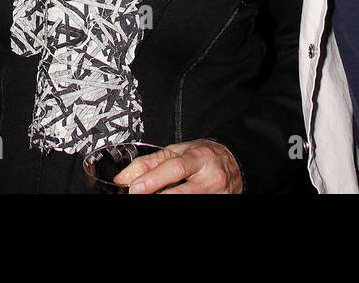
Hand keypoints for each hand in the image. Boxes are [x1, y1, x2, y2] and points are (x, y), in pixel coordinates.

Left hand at [114, 139, 242, 193]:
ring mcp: (216, 195)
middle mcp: (210, 178)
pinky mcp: (218, 203)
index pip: (175, 168)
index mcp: (199, 158)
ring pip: (189, 201)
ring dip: (167, 200)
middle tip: (139, 196)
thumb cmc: (204, 156)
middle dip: (159, 197)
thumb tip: (124, 178)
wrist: (235, 163)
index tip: (135, 187)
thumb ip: (150, 162)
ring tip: (152, 197)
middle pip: (183, 192)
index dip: (153, 179)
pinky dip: (178, 204)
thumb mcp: (178, 151)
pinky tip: (167, 198)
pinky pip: (194, 206)